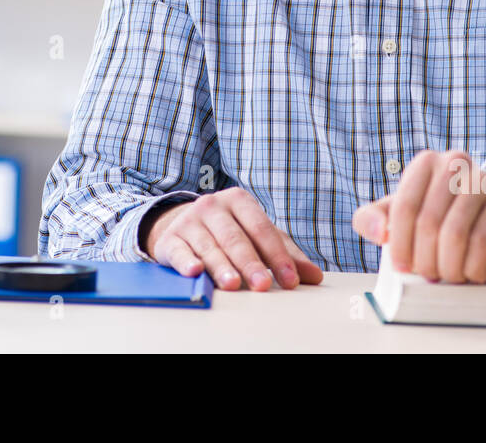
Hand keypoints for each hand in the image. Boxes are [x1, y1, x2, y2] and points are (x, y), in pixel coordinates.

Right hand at [144, 187, 323, 290]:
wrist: (182, 225)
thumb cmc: (229, 232)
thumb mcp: (258, 238)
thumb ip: (287, 255)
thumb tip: (315, 277)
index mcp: (239, 201)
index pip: (262, 229)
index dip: (277, 256)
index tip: (291, 281)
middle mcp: (213, 206)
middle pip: (235, 238)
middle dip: (251, 263)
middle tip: (264, 285)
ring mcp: (189, 222)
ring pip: (209, 246)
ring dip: (222, 267)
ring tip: (233, 284)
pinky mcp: (170, 240)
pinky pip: (179, 252)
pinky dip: (186, 261)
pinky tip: (196, 271)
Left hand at [351, 149, 485, 283]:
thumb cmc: (443, 211)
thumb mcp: (405, 210)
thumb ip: (373, 217)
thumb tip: (379, 233)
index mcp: (425, 163)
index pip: (404, 208)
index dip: (400, 244)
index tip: (402, 268)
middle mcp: (454, 163)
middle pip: (428, 223)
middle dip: (425, 259)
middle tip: (428, 276)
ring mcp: (482, 180)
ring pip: (454, 233)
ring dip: (448, 266)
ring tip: (449, 277)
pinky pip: (480, 240)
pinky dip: (472, 266)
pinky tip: (472, 274)